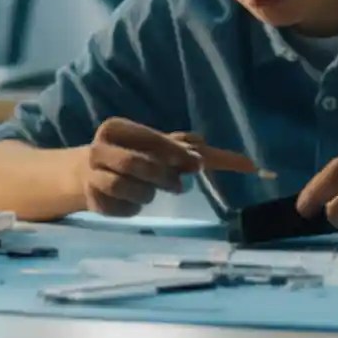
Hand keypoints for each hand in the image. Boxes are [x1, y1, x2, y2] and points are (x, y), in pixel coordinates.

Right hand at [75, 118, 254, 215]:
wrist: (88, 174)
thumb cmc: (136, 156)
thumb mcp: (164, 148)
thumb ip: (200, 154)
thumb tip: (249, 165)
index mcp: (118, 128)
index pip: (152, 139)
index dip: (175, 152)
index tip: (198, 165)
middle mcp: (99, 147)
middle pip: (137, 165)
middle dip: (162, 177)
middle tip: (178, 186)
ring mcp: (92, 174)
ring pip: (125, 188)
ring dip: (145, 194)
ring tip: (150, 193)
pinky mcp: (90, 200)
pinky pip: (118, 209)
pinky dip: (131, 209)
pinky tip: (131, 203)